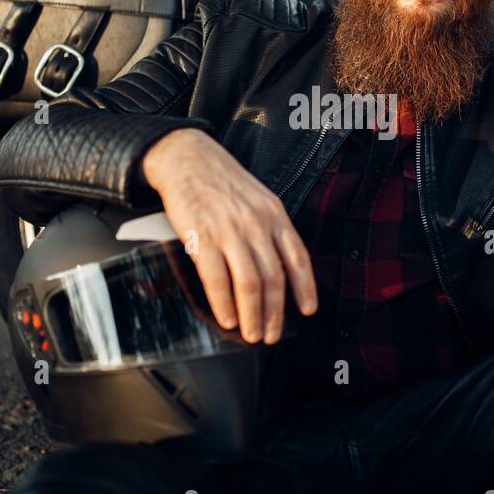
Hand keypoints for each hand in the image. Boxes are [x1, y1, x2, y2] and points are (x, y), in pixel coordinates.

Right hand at [141, 127, 317, 344]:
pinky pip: (217, 280)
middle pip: (274, 278)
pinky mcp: (201, 238)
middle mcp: (256, 224)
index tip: (308, 311)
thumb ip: (271, 228)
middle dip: (275, 313)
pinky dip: (224, 304)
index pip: (298, 258)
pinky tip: (227, 318)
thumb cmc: (222, 181)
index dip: (305, 288)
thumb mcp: (259, 198)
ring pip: (249, 284)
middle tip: (271, 335)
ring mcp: (229, 231)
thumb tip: (279, 266)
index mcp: (274, 214)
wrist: (186, 158)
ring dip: (252, 315)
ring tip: (252, 334)